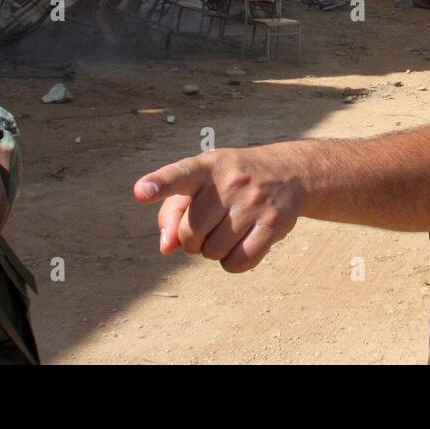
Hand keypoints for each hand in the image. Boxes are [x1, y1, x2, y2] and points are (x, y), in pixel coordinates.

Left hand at [132, 144, 306, 272]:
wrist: (288, 172)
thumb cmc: (231, 180)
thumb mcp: (202, 182)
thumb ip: (174, 212)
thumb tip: (166, 248)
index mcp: (206, 165)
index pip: (179, 175)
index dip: (158, 185)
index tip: (141, 192)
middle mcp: (230, 180)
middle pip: (190, 233)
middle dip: (192, 239)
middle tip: (206, 226)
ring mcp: (254, 202)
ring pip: (212, 252)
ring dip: (212, 251)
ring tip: (227, 230)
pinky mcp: (273, 224)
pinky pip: (238, 263)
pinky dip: (233, 262)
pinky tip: (241, 243)